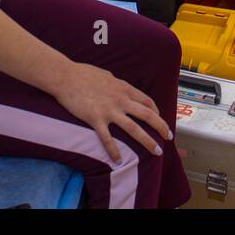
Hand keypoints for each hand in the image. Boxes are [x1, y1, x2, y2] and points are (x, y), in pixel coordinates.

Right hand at [53, 62, 171, 161]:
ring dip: (147, 141)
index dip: (156, 111)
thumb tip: (118, 86)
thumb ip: (115, 83)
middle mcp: (120, 100)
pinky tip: (119, 161)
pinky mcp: (95, 119)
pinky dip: (114, 151)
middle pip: (147, 115)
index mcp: (123, 88)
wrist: (65, 76)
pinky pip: (107, 138)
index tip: (159, 119)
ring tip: (157, 151)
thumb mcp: (106, 75)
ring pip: (134, 128)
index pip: (146, 101)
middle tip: (169, 138)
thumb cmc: (83, 73)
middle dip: (161, 127)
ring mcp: (109, 110)